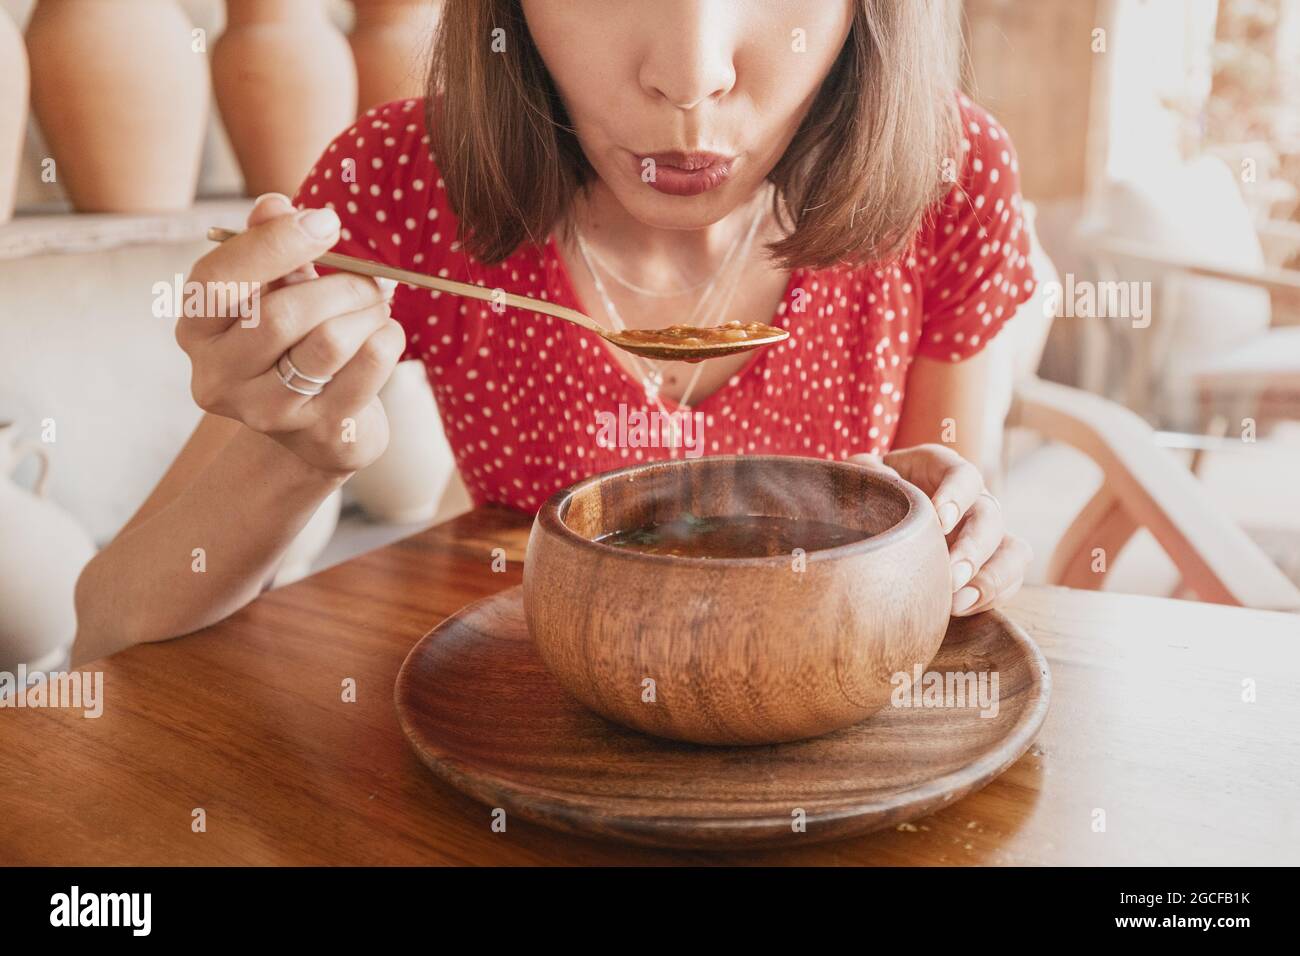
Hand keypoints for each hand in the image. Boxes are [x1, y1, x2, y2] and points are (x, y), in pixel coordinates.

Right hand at [175, 194, 404, 475]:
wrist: (316, 428)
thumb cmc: (292, 344)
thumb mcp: (274, 291)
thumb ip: (269, 247)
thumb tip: (274, 204)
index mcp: (196, 329)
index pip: (219, 279)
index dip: (275, 244)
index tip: (326, 222)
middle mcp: (217, 376)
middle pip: (280, 316)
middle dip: (339, 286)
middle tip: (373, 278)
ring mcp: (264, 412)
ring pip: (327, 344)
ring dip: (366, 313)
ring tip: (378, 304)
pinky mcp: (316, 433)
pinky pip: (364, 373)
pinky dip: (385, 342)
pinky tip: (386, 334)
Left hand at [849, 444, 1031, 615]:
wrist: (874, 518)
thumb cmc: (871, 491)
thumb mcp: (865, 475)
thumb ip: (866, 471)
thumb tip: (879, 477)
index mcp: (942, 470)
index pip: (964, 475)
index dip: (958, 496)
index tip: (941, 520)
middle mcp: (972, 499)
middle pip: (991, 517)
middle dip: (973, 549)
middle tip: (951, 575)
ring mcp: (984, 534)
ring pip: (1013, 551)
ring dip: (991, 578)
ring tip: (958, 602)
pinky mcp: (989, 565)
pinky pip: (1009, 581)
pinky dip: (992, 597)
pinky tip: (960, 609)